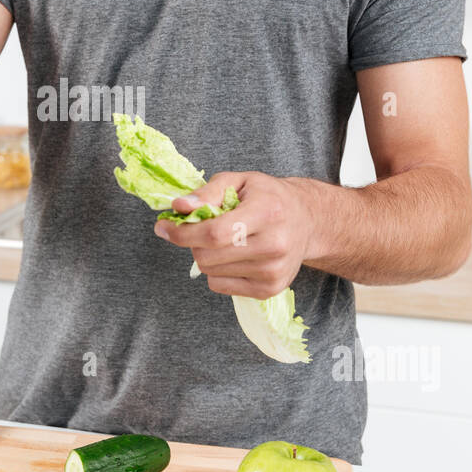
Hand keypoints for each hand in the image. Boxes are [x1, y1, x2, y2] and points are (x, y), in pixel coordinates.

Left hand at [153, 171, 315, 298]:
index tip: (164, 226)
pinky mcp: (269, 289)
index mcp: (267, 212)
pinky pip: (220, 285)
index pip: (215, 233)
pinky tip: (234, 255)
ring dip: (206, 255)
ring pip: (210, 272)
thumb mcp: (239, 181)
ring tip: (224, 240)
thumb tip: (179, 207)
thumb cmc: (268, 197)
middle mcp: (274, 245)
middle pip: (208, 256)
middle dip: (193, 242)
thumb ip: (207, 192)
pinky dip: (217, 271)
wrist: (307, 221)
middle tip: (201, 228)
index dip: (183, 233)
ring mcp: (273, 272)